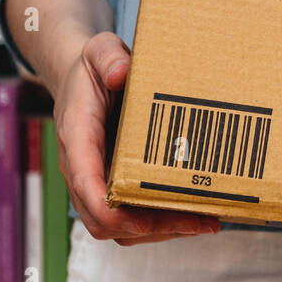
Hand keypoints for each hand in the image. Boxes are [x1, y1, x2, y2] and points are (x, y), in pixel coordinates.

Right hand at [49, 31, 220, 244]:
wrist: (83, 79)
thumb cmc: (94, 67)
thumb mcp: (99, 50)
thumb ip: (109, 57)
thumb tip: (122, 73)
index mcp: (77, 136)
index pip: (85, 183)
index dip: (110, 208)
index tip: (142, 218)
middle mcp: (81, 167)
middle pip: (103, 218)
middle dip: (149, 227)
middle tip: (196, 221)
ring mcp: (96, 181)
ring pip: (119, 226)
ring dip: (160, 231)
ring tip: (204, 222)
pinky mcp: (112, 185)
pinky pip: (130, 218)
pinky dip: (160, 224)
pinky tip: (194, 215)